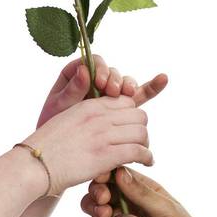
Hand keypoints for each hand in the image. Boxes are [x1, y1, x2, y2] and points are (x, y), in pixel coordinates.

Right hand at [23, 95, 152, 194]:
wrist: (33, 164)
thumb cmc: (46, 148)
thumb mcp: (67, 121)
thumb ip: (86, 119)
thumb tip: (101, 126)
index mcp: (89, 106)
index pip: (126, 102)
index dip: (132, 116)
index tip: (130, 129)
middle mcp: (99, 116)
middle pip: (139, 115)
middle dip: (141, 129)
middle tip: (139, 144)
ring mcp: (103, 134)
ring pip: (142, 132)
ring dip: (146, 144)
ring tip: (143, 155)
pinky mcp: (106, 154)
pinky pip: (138, 151)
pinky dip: (147, 157)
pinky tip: (147, 163)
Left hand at [36, 55, 168, 129]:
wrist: (56, 154)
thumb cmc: (53, 128)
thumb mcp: (58, 108)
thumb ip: (72, 90)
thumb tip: (83, 69)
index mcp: (78, 75)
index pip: (96, 62)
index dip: (101, 69)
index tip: (99, 82)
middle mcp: (97, 82)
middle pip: (113, 73)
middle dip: (115, 80)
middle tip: (111, 91)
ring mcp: (111, 96)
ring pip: (125, 85)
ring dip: (127, 88)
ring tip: (126, 94)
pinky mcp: (123, 111)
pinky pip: (140, 94)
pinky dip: (151, 87)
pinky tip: (163, 79)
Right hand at [81, 168, 208, 216]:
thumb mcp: (167, 208)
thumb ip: (142, 193)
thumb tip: (119, 172)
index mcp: (140, 188)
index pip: (117, 174)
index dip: (105, 172)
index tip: (102, 177)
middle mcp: (125, 202)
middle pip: (100, 189)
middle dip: (97, 191)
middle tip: (103, 198)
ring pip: (94, 208)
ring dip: (93, 208)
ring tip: (105, 214)